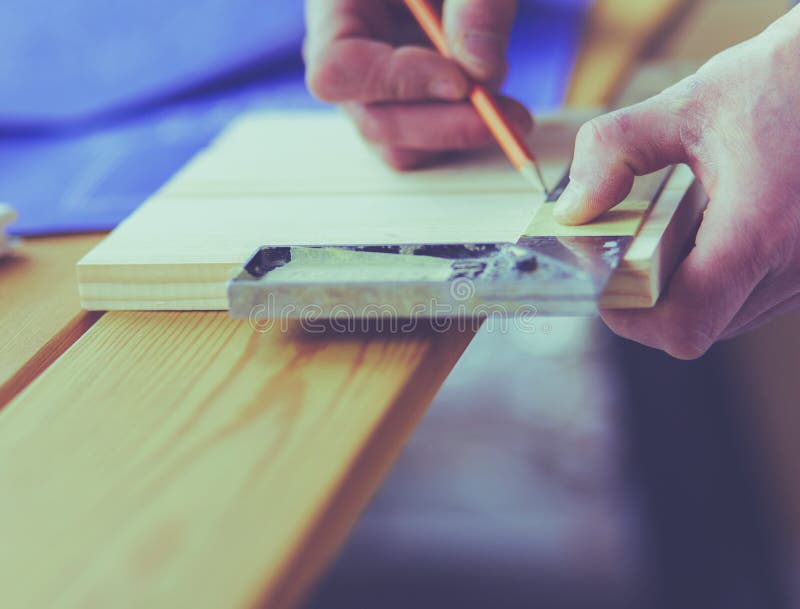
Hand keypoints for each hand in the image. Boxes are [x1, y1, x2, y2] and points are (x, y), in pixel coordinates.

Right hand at [304, 0, 532, 168]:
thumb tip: (483, 72)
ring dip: (458, 133)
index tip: (459, 81)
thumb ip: (476, 1)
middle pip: (373, 121)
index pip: (338, 69)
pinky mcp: (403, 105)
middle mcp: (343, 53)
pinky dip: (464, 133)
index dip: (397, 83)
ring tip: (502, 98)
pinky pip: (425, 144)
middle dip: (444, 126)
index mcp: (334, 5)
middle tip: (506, 116)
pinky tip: (493, 101)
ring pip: (399, 145)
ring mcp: (372, 87)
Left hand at [553, 7, 799, 358]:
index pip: (685, 325)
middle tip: (631, 254)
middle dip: (654, 299)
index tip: (607, 288)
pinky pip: (759, 299)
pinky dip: (725, 280)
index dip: (632, 319)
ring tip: (679, 235)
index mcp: (762, 230)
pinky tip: (716, 233)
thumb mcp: (687, 105)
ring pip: (731, 318)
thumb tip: (572, 210)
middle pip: (701, 325)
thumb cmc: (781, 83)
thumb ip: (615, 153)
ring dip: (691, 290)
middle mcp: (797, 265)